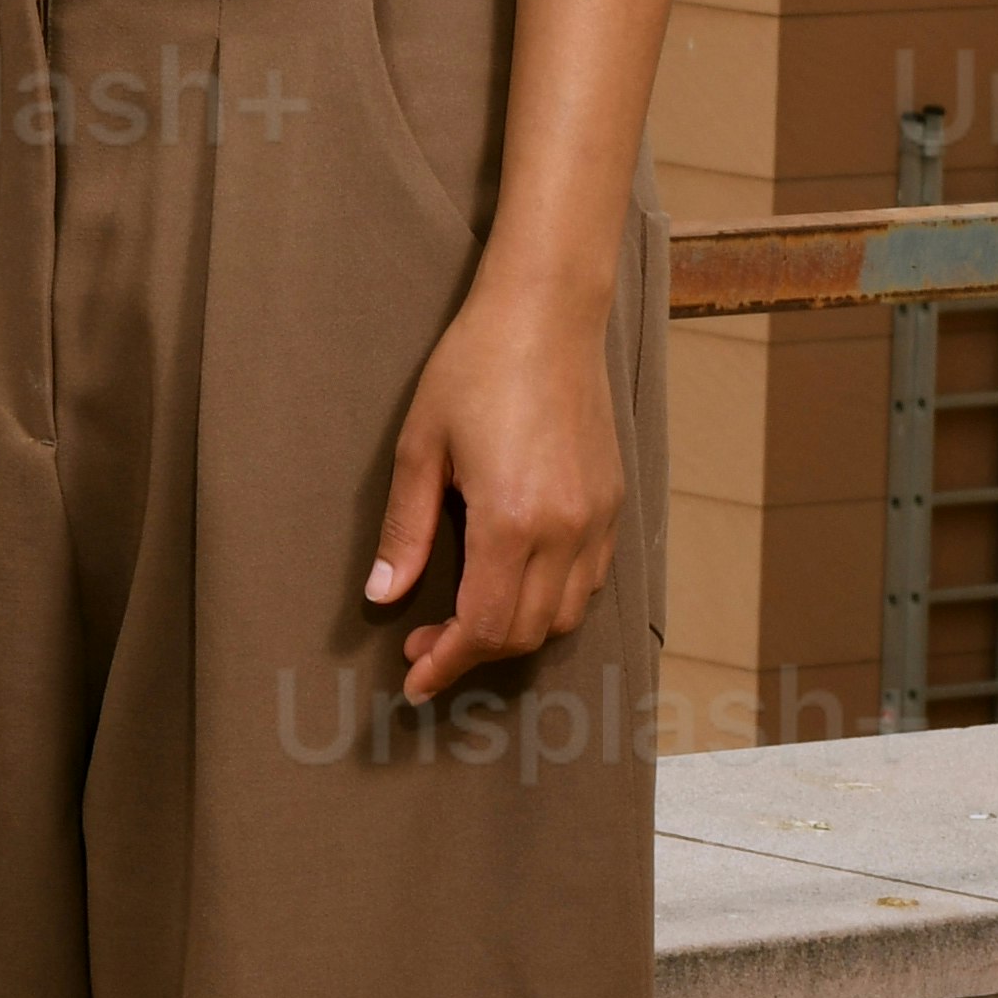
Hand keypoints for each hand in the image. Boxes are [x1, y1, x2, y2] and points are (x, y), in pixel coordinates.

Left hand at [365, 268, 630, 705]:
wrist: (547, 316)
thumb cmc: (472, 369)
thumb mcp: (420, 447)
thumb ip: (405, 531)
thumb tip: (384, 597)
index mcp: (511, 520)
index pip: (483, 626)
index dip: (447, 664)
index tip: (414, 681)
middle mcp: (565, 531)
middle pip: (524, 633)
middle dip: (471, 653)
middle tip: (423, 646)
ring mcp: (598, 520)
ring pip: (562, 615)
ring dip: (512, 632)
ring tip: (462, 619)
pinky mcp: (613, 505)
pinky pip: (587, 582)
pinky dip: (548, 602)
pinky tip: (510, 584)